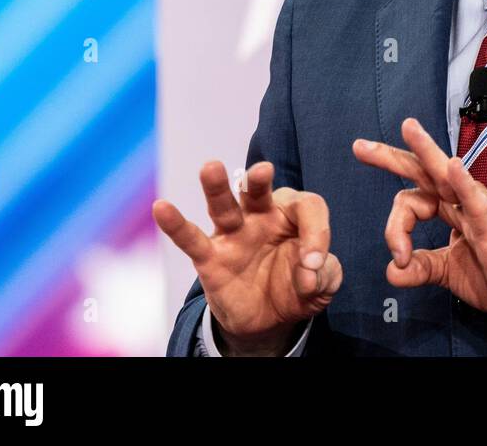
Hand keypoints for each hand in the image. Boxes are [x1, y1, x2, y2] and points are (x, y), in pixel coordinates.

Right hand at [152, 161, 342, 355]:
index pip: (308, 208)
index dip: (317, 232)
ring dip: (218, 187)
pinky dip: (176, 224)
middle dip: (259, 178)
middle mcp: (262, 216)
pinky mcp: (210, 258)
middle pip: (259, 189)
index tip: (314, 263)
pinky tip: (162, 207)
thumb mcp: (324, 281)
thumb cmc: (298, 285)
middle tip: (263, 170)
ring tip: (211, 167)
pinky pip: (191, 239)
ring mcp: (234, 234)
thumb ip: (324, 273)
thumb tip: (308, 274)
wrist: (270, 318)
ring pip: (224, 205)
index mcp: (294, 215)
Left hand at [352, 117, 486, 333]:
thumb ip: (422, 267)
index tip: (399, 258)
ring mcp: (482, 213)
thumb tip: (391, 271)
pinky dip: (464, 184)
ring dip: (427, 152)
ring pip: (448, 177)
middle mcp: (465, 203)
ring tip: (409, 128)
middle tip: (361, 145)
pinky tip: (452, 167)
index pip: (413, 200)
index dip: (396, 228)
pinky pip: (477, 203)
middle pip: (424, 172)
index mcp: (454, 211)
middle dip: (392, 157)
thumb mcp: (452, 273)